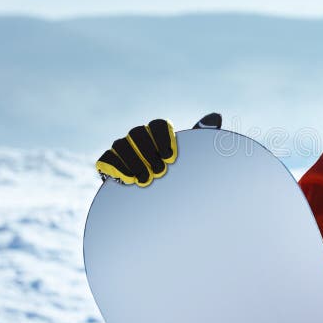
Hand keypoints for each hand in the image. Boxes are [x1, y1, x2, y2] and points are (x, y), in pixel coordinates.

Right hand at [96, 113, 221, 186]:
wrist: (161, 207)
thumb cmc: (178, 178)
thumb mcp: (193, 157)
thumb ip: (203, 135)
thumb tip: (216, 115)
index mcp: (158, 134)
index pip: (157, 125)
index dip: (162, 139)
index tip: (171, 157)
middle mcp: (138, 139)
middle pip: (137, 132)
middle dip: (148, 151)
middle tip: (161, 171)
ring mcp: (121, 151)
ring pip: (120, 144)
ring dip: (134, 161)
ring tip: (146, 179)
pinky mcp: (108, 166)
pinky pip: (106, 159)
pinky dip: (116, 167)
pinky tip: (130, 180)